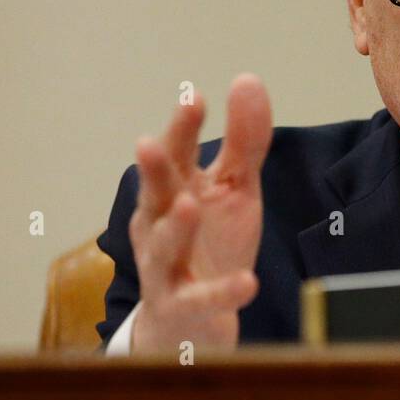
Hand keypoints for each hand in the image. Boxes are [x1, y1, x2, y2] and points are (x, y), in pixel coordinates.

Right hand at [127, 73, 272, 353]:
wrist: (194, 320)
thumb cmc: (211, 243)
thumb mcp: (235, 189)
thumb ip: (243, 142)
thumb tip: (247, 80)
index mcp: (172, 190)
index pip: (175, 154)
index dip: (181, 128)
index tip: (193, 97)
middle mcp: (160, 225)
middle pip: (156, 195)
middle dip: (154, 171)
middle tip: (151, 144)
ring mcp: (166, 267)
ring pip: (164, 247)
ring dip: (174, 228)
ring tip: (188, 206)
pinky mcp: (182, 307)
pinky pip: (200, 300)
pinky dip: (221, 292)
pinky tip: (246, 284)